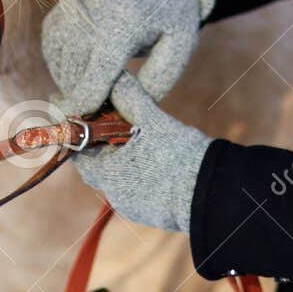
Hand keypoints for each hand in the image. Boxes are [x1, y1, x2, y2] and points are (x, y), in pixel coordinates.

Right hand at [42, 0, 214, 116]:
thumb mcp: (180, 45)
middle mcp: (88, 15)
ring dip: (75, 85)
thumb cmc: (170, 12)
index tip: (90, 122)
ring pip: (59, 67)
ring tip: (102, 85)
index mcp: (122, 22)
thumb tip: (128, 110)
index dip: (89, 104)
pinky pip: (51, 53)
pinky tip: (86, 69)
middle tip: (109, 105)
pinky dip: (65, 68)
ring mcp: (69, 12)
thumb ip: (158, 80)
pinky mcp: (58, 14)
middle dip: (87, 98)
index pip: (96, 73)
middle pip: (74, 75)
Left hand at [71, 72, 210, 232]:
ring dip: (121, 165)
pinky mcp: (148, 215)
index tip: (88, 121)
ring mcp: (131, 207)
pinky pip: (134, 194)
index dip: (82, 135)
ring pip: (116, 181)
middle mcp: (114, 193)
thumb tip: (115, 77)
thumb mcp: (155, 120)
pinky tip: (153, 167)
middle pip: (97, 168)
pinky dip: (137, 180)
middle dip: (101, 149)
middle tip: (112, 129)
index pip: (80, 152)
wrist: (212, 192)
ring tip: (136, 146)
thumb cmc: (181, 155)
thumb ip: (131, 98)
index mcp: (108, 171)